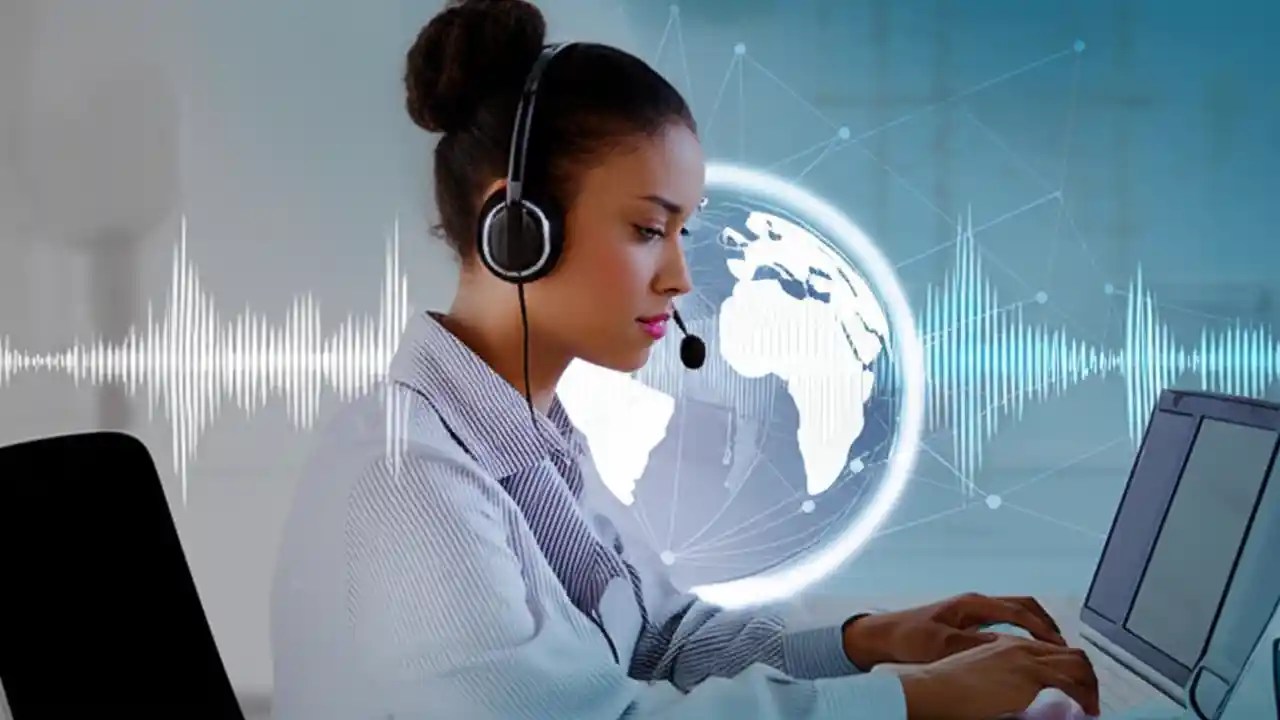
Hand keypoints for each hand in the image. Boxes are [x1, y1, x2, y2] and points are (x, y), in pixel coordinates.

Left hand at [842, 592, 1067, 667]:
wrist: (883, 636)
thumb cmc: (908, 637)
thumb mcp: (940, 644)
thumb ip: (971, 645)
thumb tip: (1001, 648)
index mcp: (972, 604)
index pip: (1018, 610)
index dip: (1041, 628)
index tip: (1059, 645)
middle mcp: (975, 603)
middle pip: (1023, 605)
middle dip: (1046, 623)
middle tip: (1064, 646)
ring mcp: (972, 610)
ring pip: (1015, 611)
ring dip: (1036, 626)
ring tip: (1053, 648)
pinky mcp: (968, 621)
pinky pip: (1005, 620)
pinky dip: (1022, 630)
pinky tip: (1026, 648)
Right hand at [897, 634, 1099, 719]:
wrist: (935, 688)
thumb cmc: (946, 687)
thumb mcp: (977, 673)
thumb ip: (999, 675)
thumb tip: (1016, 694)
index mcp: (1007, 643)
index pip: (1050, 649)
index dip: (1068, 668)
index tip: (1073, 687)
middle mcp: (1020, 646)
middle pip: (1070, 653)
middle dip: (1087, 676)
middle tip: (1090, 698)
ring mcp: (1026, 659)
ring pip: (1077, 664)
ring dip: (1090, 685)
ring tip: (1092, 706)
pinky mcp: (1030, 676)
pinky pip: (1071, 683)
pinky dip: (1084, 697)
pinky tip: (1086, 710)